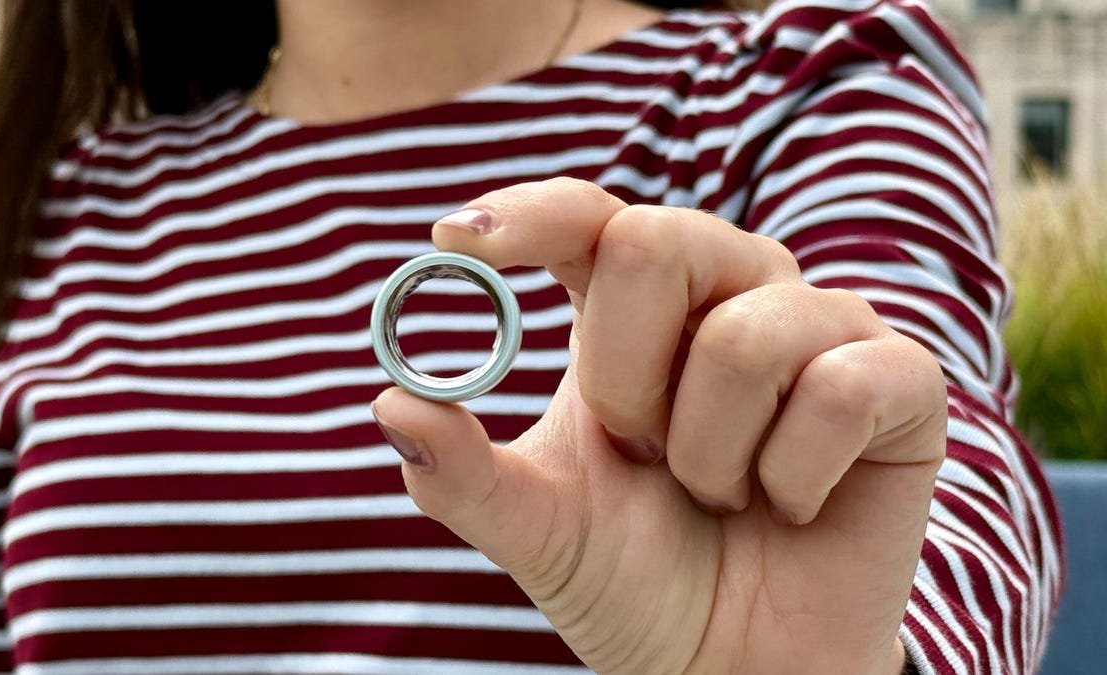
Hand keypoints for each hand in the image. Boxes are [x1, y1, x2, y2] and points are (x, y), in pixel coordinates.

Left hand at [371, 178, 944, 673]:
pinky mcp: (899, 381)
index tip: (457, 239)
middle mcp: (727, 290)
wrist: (734, 669)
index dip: (527, 214)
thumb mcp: (540, 529)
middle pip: (655, 242)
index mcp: (633, 309)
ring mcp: (818, 325)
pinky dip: (792, 477)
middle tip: (645, 453)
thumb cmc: (636, 581)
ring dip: (710, 453)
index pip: (586, 217)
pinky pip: (839, 388)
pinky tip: (792, 505)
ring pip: (746, 335)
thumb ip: (465, 472)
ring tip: (722, 493)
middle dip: (625, 379)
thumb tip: (388, 403)